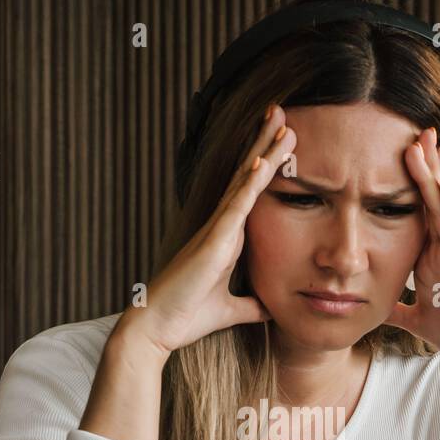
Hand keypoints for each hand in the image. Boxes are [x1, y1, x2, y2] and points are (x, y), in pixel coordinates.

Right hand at [121, 104, 297, 359]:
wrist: (155, 328)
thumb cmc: (185, 317)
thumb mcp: (230, 311)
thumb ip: (251, 305)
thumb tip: (271, 308)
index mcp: (225, 238)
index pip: (250, 193)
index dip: (266, 165)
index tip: (283, 139)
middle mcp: (220, 227)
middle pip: (246, 177)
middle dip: (264, 143)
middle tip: (282, 111)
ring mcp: (215, 231)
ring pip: (244, 183)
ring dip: (263, 152)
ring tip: (281, 122)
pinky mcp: (212, 243)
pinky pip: (235, 208)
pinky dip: (250, 185)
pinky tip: (262, 161)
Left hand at [384, 128, 439, 377]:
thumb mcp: (419, 322)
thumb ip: (399, 311)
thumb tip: (373, 308)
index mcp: (431, 260)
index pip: (414, 217)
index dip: (405, 189)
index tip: (392, 160)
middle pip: (429, 202)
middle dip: (422, 169)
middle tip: (411, 132)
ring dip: (433, 175)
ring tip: (422, 142)